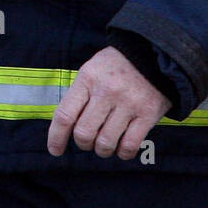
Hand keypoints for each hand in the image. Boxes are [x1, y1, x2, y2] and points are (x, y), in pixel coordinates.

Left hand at [47, 47, 170, 160]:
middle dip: (83, 144)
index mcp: (88, 78)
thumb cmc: (115, 65)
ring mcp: (128, 104)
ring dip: (102, 150)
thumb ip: (79, 95)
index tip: (55, 150)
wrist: (152, 53)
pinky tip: (121, 147)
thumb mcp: (91, 70)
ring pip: (105, 143)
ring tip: (105, 144)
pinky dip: (122, 153)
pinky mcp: (147, 114)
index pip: (65, 115)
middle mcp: (106, 91)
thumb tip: (65, 126)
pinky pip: (129, 146)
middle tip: (87, 141)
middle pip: (84, 134)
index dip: (56, 137)